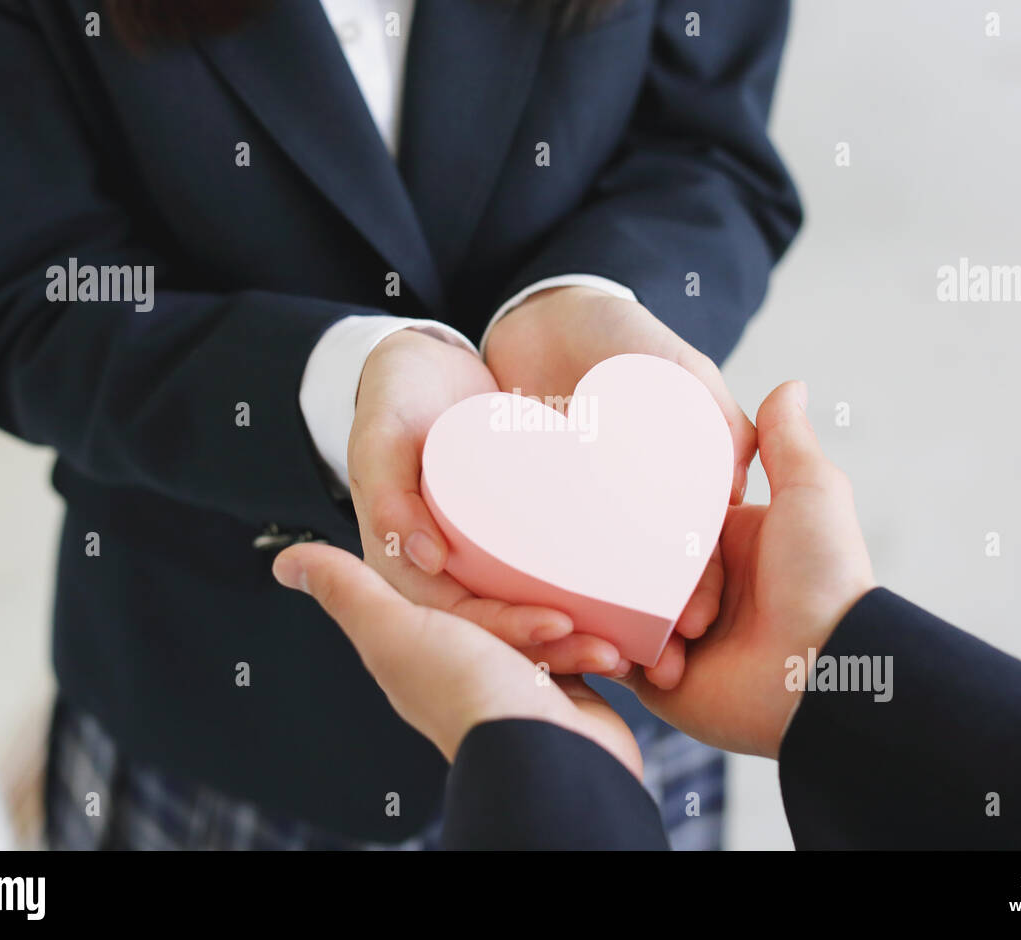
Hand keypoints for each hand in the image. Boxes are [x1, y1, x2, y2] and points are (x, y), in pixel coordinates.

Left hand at [271, 542, 641, 777]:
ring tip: (579, 620)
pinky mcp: (565, 698)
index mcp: (421, 652)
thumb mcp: (395, 630)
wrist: (549, 758)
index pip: (442, 590)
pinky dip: (596, 647)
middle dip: (526, 596)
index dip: (464, 571)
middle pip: (499, 604)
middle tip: (544, 591)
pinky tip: (609, 643)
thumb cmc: (470, 699)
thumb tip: (287, 559)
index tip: (483, 551)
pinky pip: (582, 654)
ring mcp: (518, 686)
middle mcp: (468, 669)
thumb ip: (348, 590)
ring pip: (547, 625)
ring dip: (567, 621)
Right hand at [348, 329, 625, 674]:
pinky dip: (592, 599)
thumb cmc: (395, 399)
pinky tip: (640, 612)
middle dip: (562, 651)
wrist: (425, 366)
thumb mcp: (379, 439)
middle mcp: (452, 574)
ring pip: (536, 612)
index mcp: (410, 568)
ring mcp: (488, 558)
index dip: (509, 631)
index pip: (462, 619)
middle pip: (507, 633)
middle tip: (618, 655)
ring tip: (638, 649)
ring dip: (584, 640)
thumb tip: (427, 558)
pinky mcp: (518, 537)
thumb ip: (389, 490)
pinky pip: (554, 577)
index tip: (558, 627)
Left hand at [483, 287, 751, 682]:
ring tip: (597, 651)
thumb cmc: (621, 335)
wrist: (541, 312)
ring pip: (587, 582)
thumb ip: (715, 415)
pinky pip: (527, 559)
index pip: (692, 556)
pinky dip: (535, 587)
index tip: (697, 624)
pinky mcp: (522, 512)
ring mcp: (573, 515)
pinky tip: (540, 617)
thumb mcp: (678, 369)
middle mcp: (625, 514)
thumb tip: (737, 477)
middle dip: (651, 625)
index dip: (698, 592)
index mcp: (673, 493)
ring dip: (597, 620)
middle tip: (654, 659)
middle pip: (641, 581)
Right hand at [625, 380, 875, 757]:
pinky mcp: (660, 679)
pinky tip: (605, 638)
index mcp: (727, 544)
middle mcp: (699, 588)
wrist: (823, 674)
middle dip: (631, 565)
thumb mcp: (812, 494)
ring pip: (616, 605)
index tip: (626, 497)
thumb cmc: (823, 580)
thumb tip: (790, 382)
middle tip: (631, 565)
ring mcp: (676, 636)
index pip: (666, 513)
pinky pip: (613, 657)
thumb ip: (788, 441)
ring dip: (614, 605)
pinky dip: (604, 647)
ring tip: (621, 604)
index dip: (648, 508)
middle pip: (636, 560)